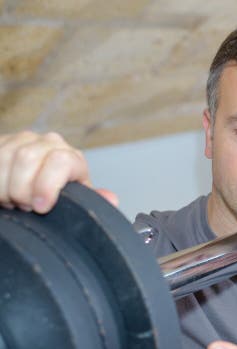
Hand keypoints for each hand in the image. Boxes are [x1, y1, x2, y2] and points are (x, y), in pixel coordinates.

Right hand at [0, 131, 116, 212]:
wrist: (32, 181)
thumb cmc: (56, 194)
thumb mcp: (75, 199)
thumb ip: (91, 199)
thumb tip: (111, 199)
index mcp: (70, 157)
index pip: (61, 161)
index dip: (47, 186)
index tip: (40, 207)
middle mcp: (47, 142)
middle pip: (27, 158)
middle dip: (21, 189)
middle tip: (23, 206)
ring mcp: (22, 139)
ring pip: (5, 158)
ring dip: (4, 186)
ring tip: (12, 199)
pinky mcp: (2, 142)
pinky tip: (1, 190)